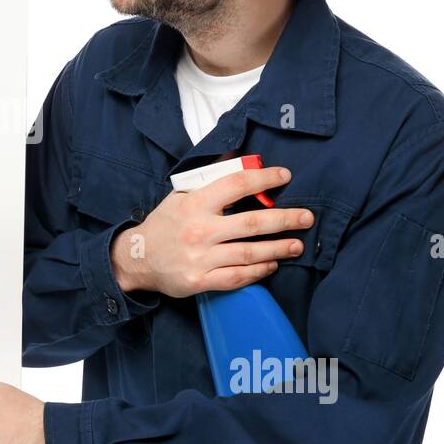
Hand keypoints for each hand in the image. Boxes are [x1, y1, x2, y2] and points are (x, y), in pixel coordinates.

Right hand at [111, 165, 313, 297]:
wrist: (136, 259)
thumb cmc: (164, 224)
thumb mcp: (180, 196)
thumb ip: (209, 184)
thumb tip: (239, 163)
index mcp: (194, 203)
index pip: (236, 185)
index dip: (264, 178)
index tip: (285, 176)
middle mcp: (199, 230)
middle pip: (251, 223)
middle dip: (284, 219)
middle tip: (307, 217)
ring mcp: (200, 257)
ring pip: (249, 253)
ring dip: (278, 248)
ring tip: (297, 245)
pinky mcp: (200, 280)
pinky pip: (237, 277)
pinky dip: (258, 271)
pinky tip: (272, 265)